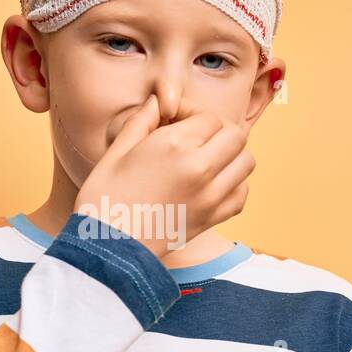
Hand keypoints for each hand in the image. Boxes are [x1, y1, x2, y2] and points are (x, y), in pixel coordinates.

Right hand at [74, 94, 254, 259]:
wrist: (108, 249)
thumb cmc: (104, 200)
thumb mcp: (117, 151)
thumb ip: (142, 120)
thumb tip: (158, 103)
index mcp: (175, 146)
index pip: (208, 116)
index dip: (192, 113)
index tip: (175, 121)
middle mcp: (201, 169)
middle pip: (235, 135)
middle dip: (218, 130)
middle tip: (195, 137)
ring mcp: (211, 196)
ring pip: (246, 162)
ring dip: (231, 155)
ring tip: (206, 159)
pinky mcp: (212, 219)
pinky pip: (242, 194)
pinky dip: (234, 185)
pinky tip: (212, 184)